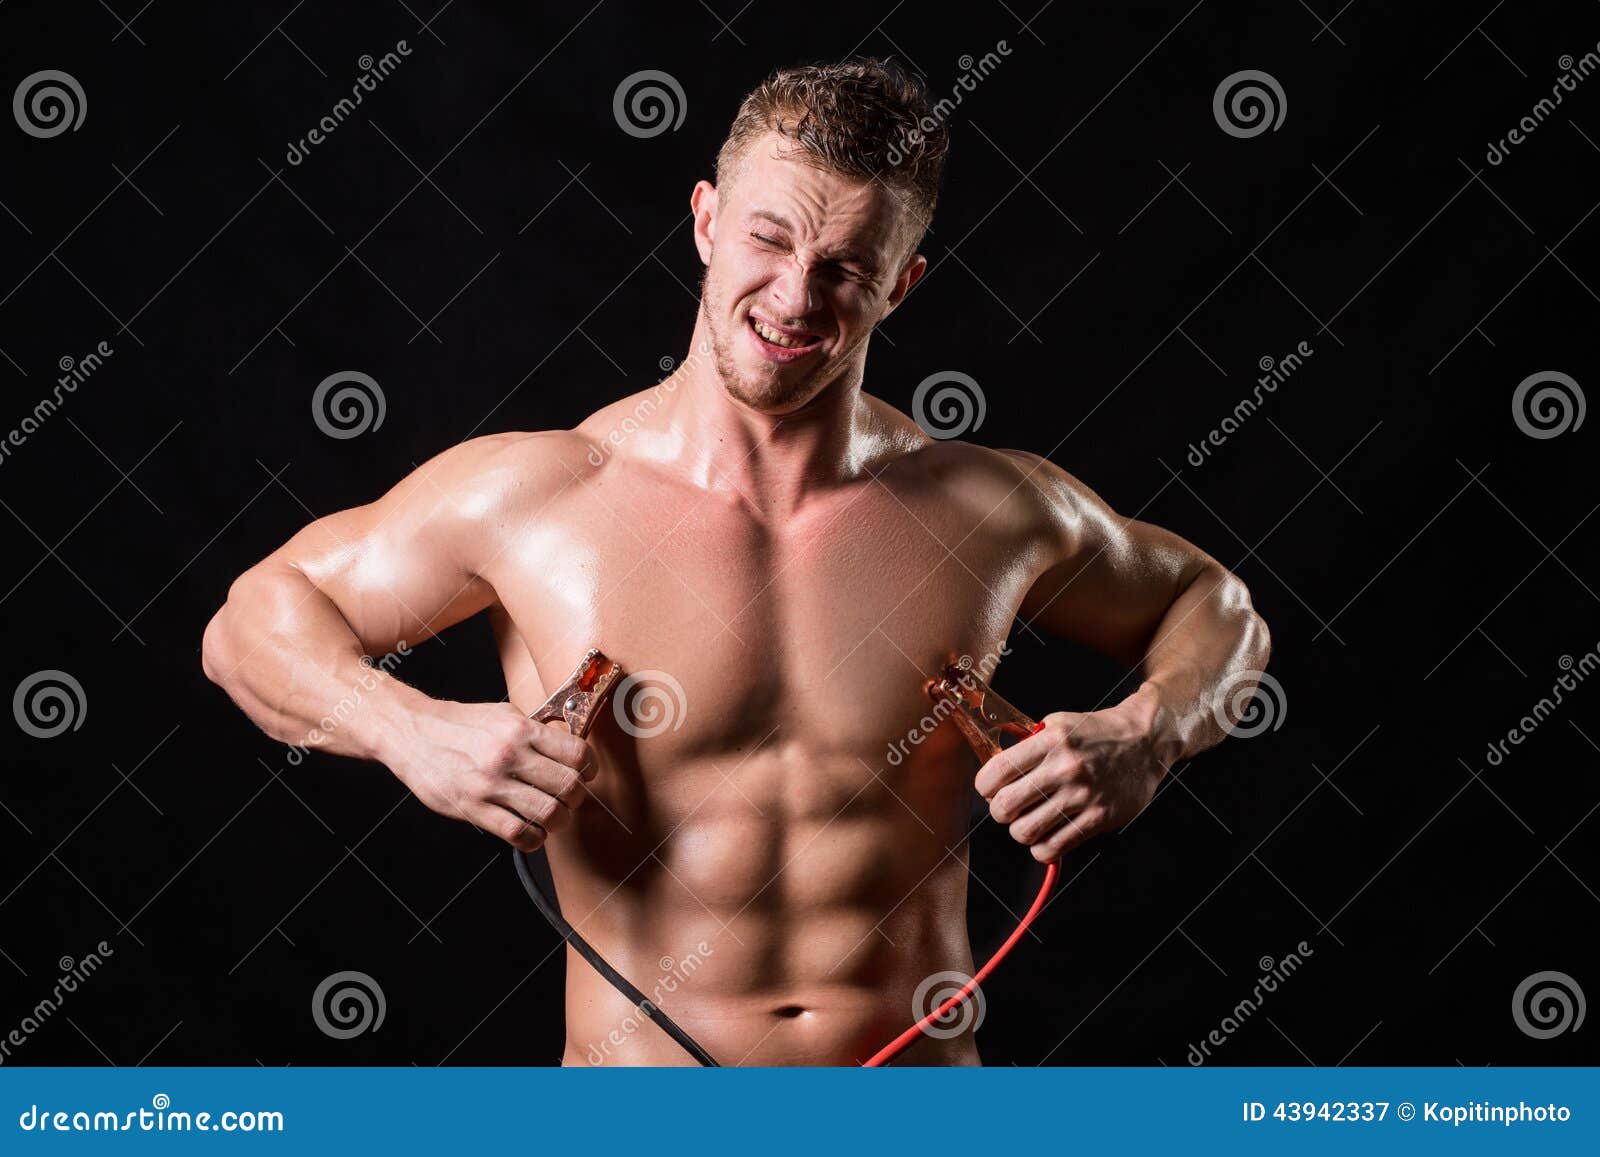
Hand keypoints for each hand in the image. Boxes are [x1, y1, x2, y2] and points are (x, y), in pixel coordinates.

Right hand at [379, 698, 598, 851]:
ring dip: (558, 822)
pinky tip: (532, 833)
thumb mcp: (503, 713)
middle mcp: (509, 755)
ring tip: (553, 818)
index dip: (589, 768)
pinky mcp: (473, 808)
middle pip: (568, 786)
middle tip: (570, 799)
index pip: (576, 753)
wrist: (413, 733)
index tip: (586, 775)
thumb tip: (567, 745)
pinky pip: (518, 833)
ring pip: (548, 813)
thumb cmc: (460, 724)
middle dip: (576, 798)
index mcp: (521, 729)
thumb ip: (536, 729)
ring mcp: (491, 784)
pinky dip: (533, 839)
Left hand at [975, 685, 1170, 862]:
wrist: (1146, 740)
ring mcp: (1082, 796)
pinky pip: (1054, 847)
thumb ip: (1028, 744)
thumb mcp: (1058, 724)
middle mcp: (1065, 768)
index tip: (990, 788)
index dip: (984, 786)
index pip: (997, 771)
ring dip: (1020, 831)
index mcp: (1051, 741)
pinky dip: (1043, 848)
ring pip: (1025, 832)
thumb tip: (995, 768)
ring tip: (1029, 821)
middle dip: (999, 811)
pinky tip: (1047, 835)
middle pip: (1005, 806)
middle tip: (1008, 807)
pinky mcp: (1098, 819)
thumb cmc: (1097, 732)